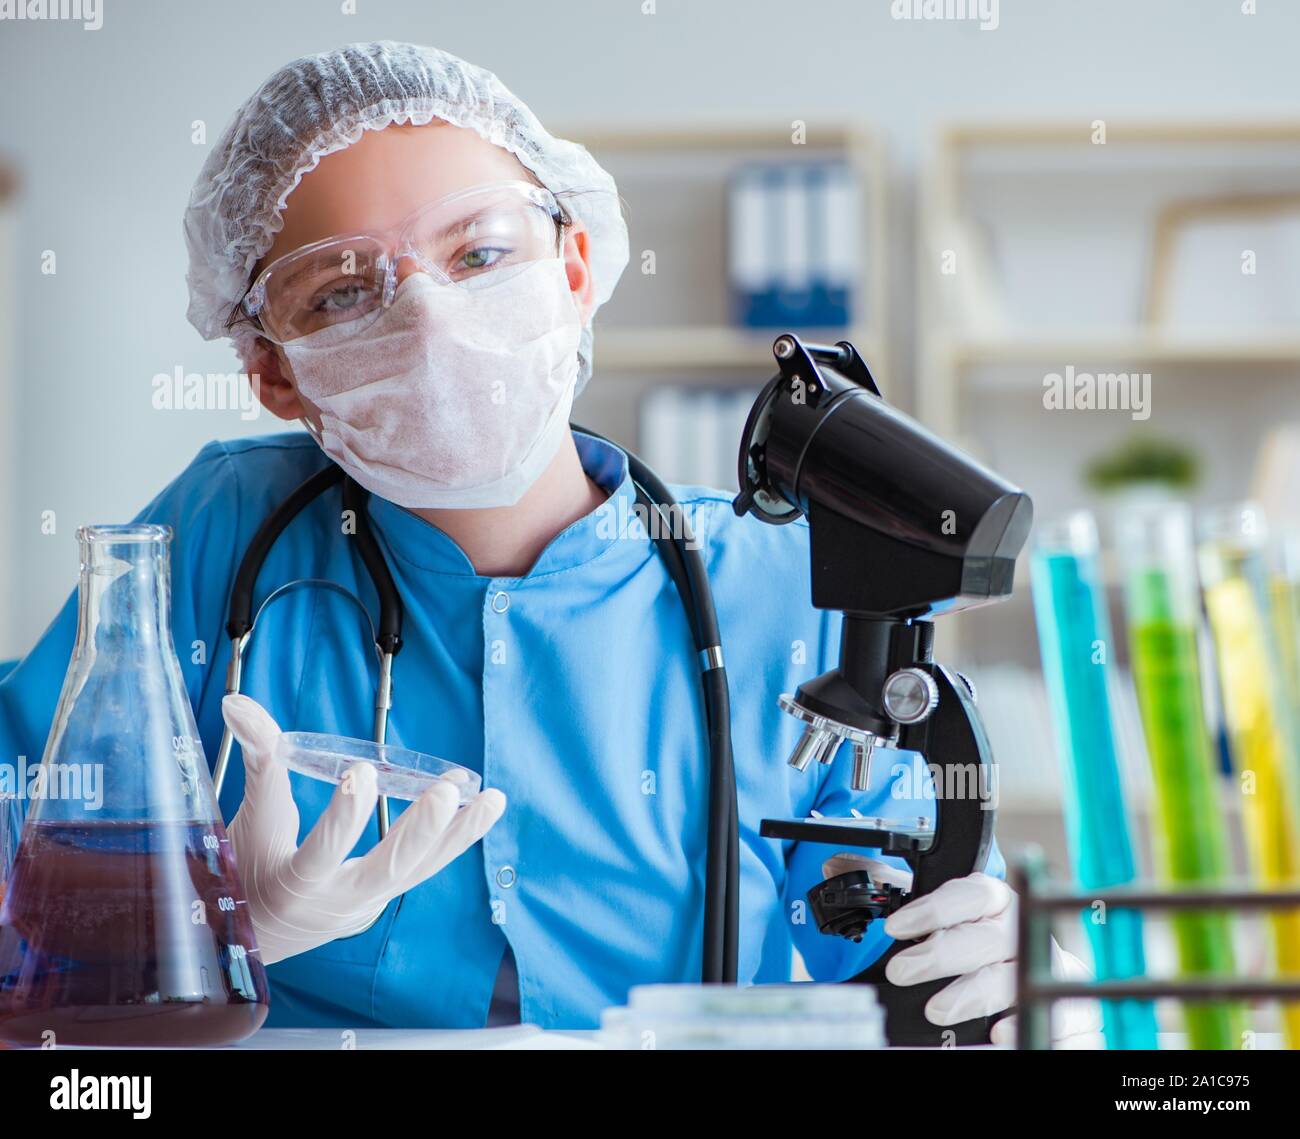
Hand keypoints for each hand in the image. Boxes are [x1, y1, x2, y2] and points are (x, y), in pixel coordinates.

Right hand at [222, 694, 505, 964]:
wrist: (258, 936)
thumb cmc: (247, 873)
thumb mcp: (249, 818)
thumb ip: (256, 760)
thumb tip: (238, 703)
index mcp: (293, 887)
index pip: (320, 855)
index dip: (341, 818)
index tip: (359, 772)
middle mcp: (339, 902)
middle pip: (388, 871)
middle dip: (420, 831)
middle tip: (447, 792)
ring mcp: (370, 902)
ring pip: (421, 870)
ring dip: (458, 833)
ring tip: (492, 798)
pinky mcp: (388, 894)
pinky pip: (429, 865)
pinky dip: (456, 835)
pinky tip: (483, 804)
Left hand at [823, 855, 1102, 1047]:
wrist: (1008, 996)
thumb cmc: (965, 952)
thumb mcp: (926, 924)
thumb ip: (891, 899)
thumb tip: (835, 867)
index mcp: (995, 903)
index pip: (973, 893)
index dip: (936, 908)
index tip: (896, 927)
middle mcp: (1025, 931)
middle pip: (990, 936)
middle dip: (943, 953)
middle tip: (902, 971)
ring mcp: (1052, 970)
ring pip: (1018, 975)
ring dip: (975, 993)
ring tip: (937, 1008)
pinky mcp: (1073, 1009)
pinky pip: (1062, 1015)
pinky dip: (1028, 1023)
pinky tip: (998, 1034)